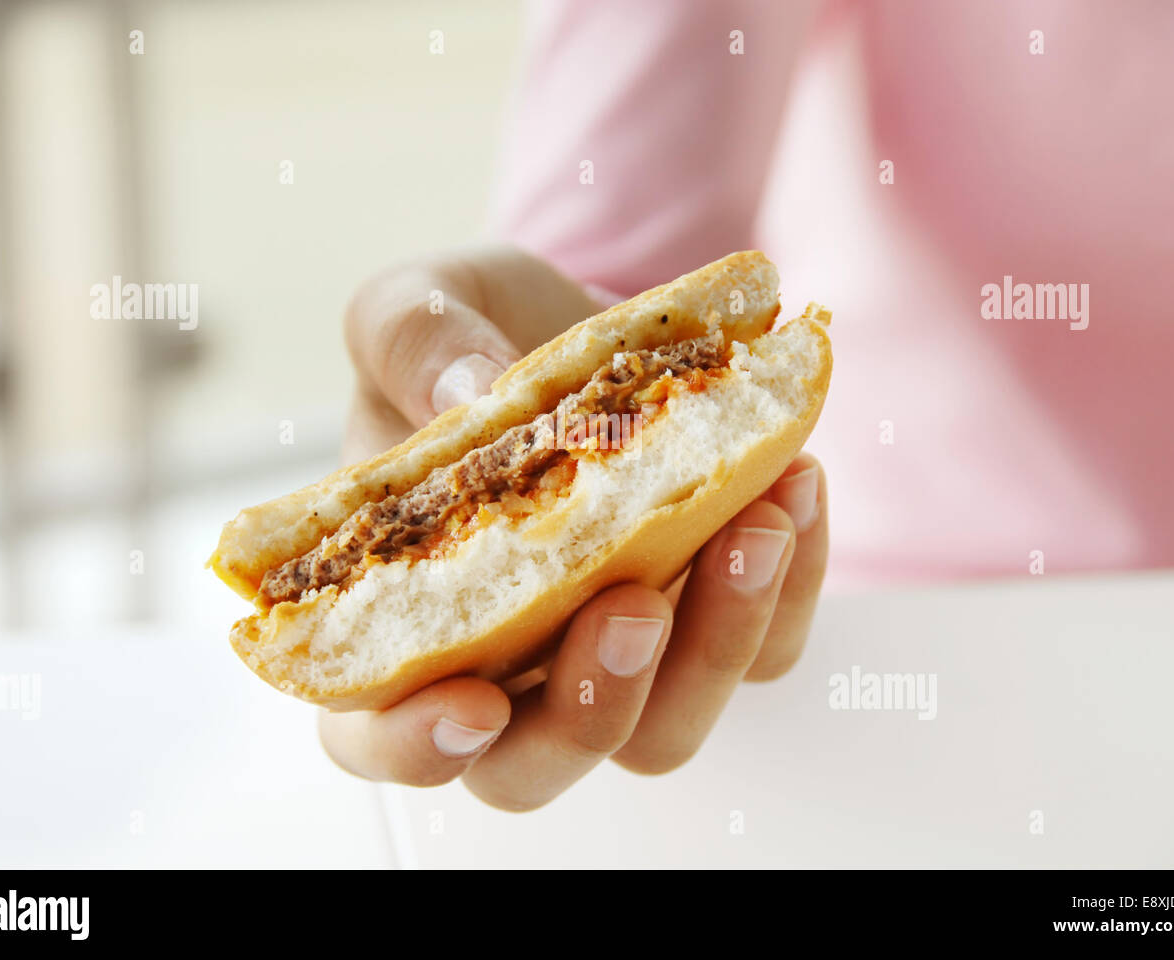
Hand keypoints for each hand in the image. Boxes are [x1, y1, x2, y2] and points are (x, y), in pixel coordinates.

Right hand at [319, 246, 827, 809]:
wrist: (577, 320)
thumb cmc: (472, 332)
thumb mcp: (418, 301)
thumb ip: (413, 340)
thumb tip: (471, 393)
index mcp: (399, 615)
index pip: (377, 732)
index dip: (414, 744)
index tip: (471, 702)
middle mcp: (504, 662)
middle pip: (535, 765)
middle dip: (591, 708)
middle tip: (632, 604)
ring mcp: (612, 651)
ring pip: (665, 729)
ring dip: (717, 645)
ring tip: (756, 523)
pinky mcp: (705, 617)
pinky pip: (764, 650)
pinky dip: (792, 584)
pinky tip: (797, 481)